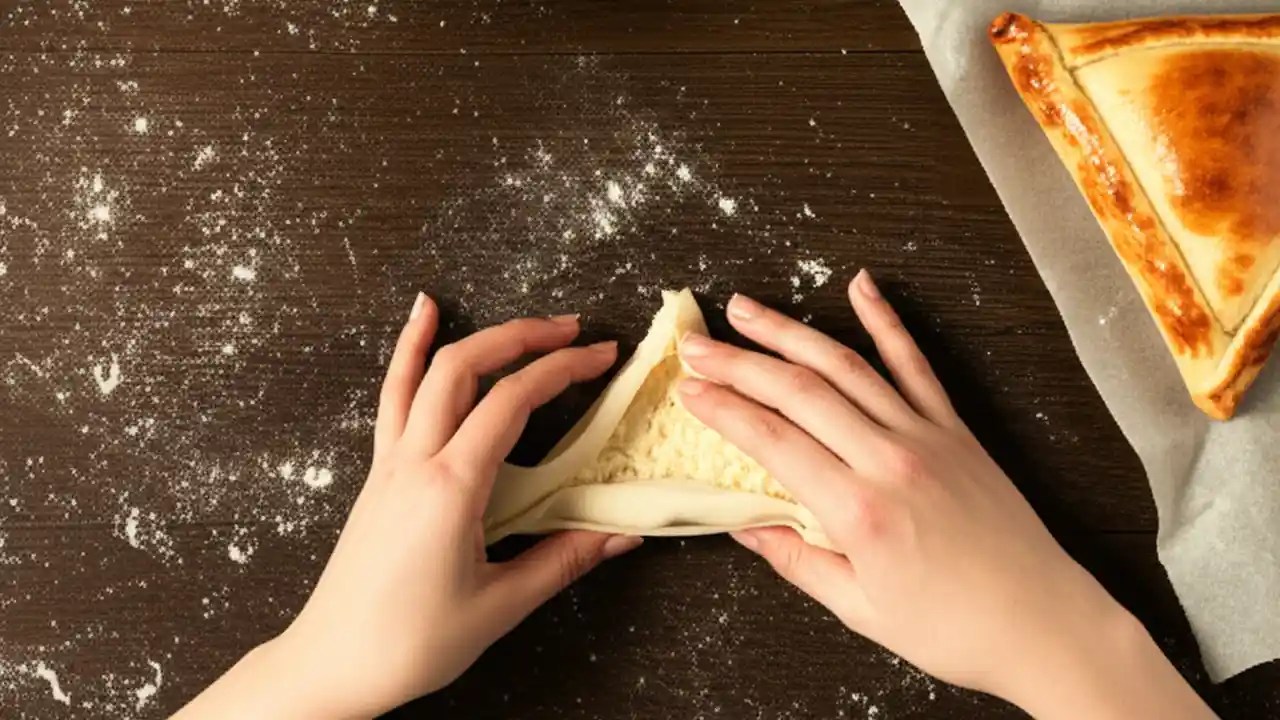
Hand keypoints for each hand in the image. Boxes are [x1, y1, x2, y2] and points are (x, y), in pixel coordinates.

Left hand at [177, 293, 641, 718]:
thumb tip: (621, 535)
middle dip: (523, 336)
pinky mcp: (379, 475)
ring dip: (473, 335)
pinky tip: (419, 321)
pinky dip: (408, 353)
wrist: (331, 664)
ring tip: (511, 315)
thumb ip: (562, 561)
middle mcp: (414, 462)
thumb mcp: (499, 606)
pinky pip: (393, 397)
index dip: (562, 369)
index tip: (602, 357)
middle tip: (573, 330)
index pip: (511, 402)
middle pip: (464, 367)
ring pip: (424, 373)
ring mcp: (389, 464)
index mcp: (449, 489)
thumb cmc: (408, 643)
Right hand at [676, 271, 1212, 719]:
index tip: (689, 390)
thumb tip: (746, 527)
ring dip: (791, 333)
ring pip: (846, 367)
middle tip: (696, 344)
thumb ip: (797, 560)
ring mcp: (925, 436)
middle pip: (799, 392)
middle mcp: (889, 459)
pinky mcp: (955, 429)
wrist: (1042, 622)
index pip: (773, 442)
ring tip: (747, 310)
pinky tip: (861, 287)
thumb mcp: (860, 609)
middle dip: (739, 362)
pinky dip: (886, 322)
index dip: (724, 410)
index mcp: (858, 510)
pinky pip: (916, 364)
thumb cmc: (952, 627)